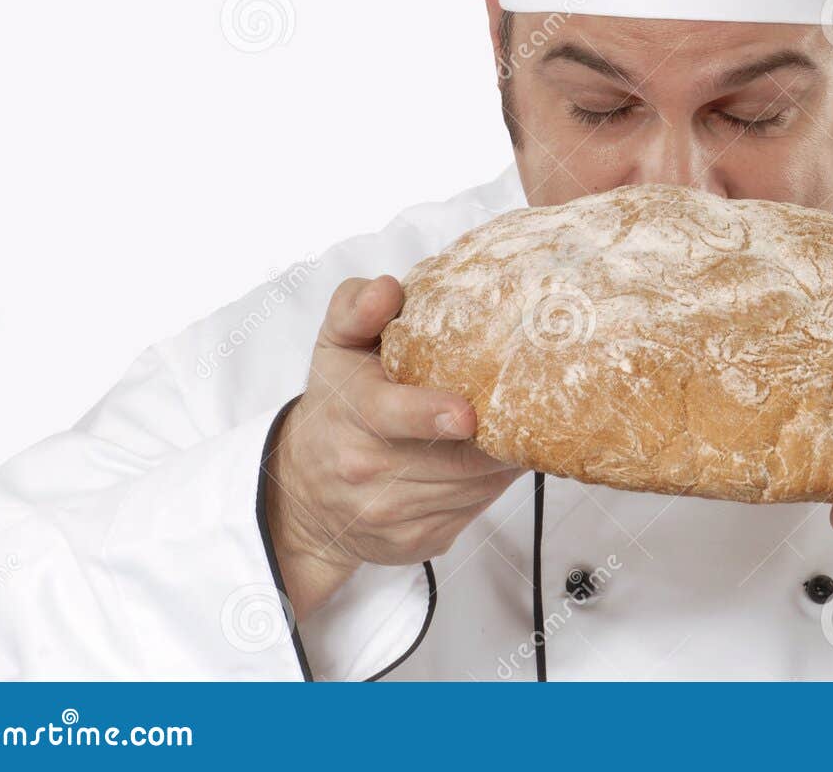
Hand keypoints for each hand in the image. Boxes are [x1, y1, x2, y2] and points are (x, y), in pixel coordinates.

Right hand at [264, 275, 525, 619]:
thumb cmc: (335, 408)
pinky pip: (476, 510)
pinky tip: (488, 459)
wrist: (304, 496)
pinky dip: (491, 484)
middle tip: (529, 404)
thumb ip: (356, 309)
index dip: (431, 414)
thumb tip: (389, 289)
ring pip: (474, 486)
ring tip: (513, 426)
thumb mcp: (334, 348)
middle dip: (496, 434)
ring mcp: (392, 515)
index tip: (466, 413)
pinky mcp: (418, 543)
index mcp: (351, 416)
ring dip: (502, 458)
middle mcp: (367, 472)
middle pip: (454, 457)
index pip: (391, 416)